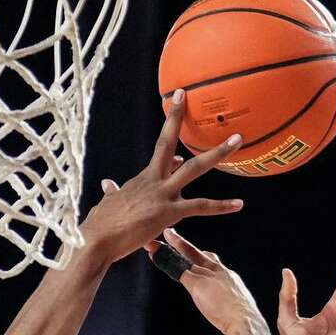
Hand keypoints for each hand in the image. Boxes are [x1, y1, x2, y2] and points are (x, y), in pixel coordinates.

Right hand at [81, 90, 244, 265]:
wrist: (96, 240)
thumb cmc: (99, 227)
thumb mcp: (108, 204)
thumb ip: (113, 193)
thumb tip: (108, 184)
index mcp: (140, 180)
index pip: (161, 160)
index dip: (174, 153)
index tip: (184, 152)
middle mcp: (153, 180)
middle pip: (168, 142)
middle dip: (177, 118)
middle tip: (186, 95)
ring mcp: (162, 193)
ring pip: (195, 168)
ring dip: (218, 153)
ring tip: (238, 140)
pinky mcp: (168, 212)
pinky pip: (200, 207)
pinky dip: (221, 206)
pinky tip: (238, 204)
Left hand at [155, 227, 268, 334]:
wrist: (245, 321)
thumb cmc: (244, 321)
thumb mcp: (239, 308)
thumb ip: (231, 304)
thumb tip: (230, 314)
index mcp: (229, 277)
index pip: (213, 263)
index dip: (203, 257)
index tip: (197, 251)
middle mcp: (219, 271)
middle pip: (198, 254)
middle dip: (182, 245)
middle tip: (169, 234)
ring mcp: (208, 276)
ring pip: (187, 257)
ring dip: (171, 248)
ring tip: (155, 243)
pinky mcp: (197, 283)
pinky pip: (178, 269)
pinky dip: (166, 261)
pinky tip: (154, 254)